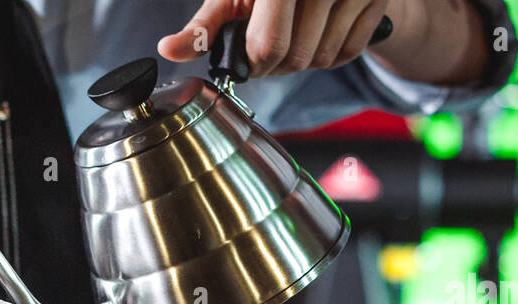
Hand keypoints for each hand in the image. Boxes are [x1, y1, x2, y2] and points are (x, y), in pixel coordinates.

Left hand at [158, 0, 392, 76]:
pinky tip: (322, 30)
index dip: (255, 61)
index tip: (250, 52)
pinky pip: (350, 53)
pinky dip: (333, 53)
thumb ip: (205, 26)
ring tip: (297, 32)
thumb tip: (168, 49)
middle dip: (279, 64)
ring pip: (323, 59)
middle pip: (296, 57)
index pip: (266, 47)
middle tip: (271, 45)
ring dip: (305, 61)